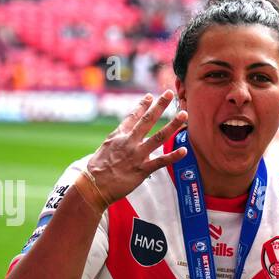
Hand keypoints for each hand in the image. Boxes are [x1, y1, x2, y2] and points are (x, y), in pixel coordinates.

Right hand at [84, 91, 187, 205]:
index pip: (133, 116)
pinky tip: (184, 151)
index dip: (142, 105)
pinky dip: (173, 156)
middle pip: (148, 120)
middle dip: (160, 106)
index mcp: (119, 135)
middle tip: (170, 94)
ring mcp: (137, 155)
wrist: (94, 185)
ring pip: (159, 137)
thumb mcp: (106, 147)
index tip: (150, 96)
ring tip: (183, 115)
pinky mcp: (142, 169)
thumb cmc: (98, 168)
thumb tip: (124, 134)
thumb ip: (118, 139)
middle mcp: (129, 142)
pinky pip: (160, 161)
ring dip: (172, 125)